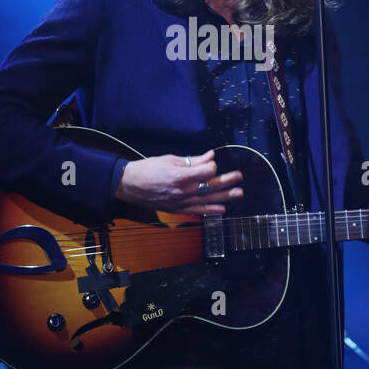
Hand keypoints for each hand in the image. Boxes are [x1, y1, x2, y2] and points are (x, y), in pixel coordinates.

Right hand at [115, 150, 243, 215]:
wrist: (129, 185)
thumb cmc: (148, 169)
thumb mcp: (170, 159)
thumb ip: (192, 160)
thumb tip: (210, 156)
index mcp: (180, 176)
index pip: (206, 172)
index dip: (211, 166)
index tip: (211, 163)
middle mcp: (182, 191)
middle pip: (210, 186)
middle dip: (226, 181)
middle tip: (239, 177)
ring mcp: (180, 202)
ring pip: (207, 200)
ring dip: (224, 197)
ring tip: (238, 193)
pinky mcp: (176, 210)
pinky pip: (196, 211)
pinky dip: (209, 211)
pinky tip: (222, 209)